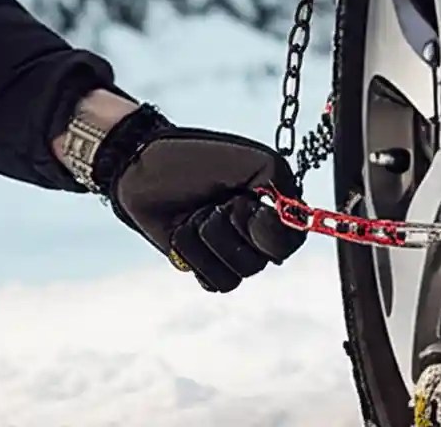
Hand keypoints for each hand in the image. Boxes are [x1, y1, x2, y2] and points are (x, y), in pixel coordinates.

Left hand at [96, 105, 305, 292]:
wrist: (144, 167)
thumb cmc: (198, 158)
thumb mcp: (252, 160)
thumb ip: (283, 188)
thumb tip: (296, 220)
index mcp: (276, 207)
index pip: (291, 241)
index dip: (268, 230)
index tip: (247, 204)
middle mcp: (257, 235)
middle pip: (261, 262)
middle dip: (230, 229)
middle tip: (217, 201)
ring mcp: (230, 252)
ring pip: (236, 274)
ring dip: (208, 239)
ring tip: (196, 212)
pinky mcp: (204, 265)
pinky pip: (213, 282)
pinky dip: (193, 255)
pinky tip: (183, 230)